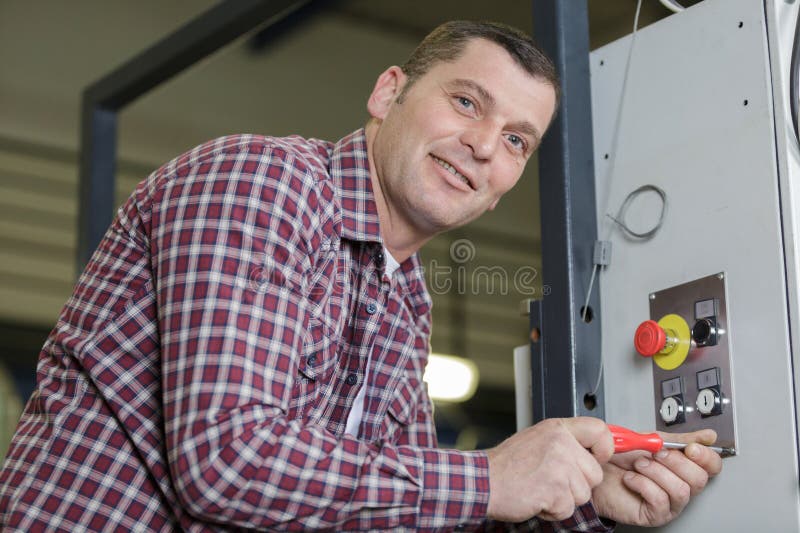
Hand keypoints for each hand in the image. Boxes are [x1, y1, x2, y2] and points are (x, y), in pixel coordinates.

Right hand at [486, 417, 613, 522]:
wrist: (484, 481)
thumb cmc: (506, 465)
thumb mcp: (536, 439)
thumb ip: (563, 442)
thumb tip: (588, 451)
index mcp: (557, 429)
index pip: (600, 430)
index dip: (604, 448)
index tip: (597, 456)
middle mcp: (560, 443)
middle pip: (595, 473)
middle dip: (578, 484)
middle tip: (553, 480)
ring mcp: (559, 466)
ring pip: (583, 494)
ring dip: (564, 499)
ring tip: (542, 488)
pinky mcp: (555, 489)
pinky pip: (569, 508)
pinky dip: (553, 510)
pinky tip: (537, 497)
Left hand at [592, 428, 722, 525]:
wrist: (594, 468)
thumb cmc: (620, 457)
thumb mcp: (651, 440)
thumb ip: (680, 438)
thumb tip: (708, 436)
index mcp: (683, 466)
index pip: (712, 466)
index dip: (706, 456)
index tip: (690, 448)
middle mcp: (680, 485)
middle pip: (700, 479)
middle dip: (674, 461)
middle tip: (654, 453)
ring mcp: (669, 502)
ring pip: (681, 490)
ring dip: (656, 472)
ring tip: (638, 465)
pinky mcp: (655, 514)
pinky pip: (660, 499)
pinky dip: (642, 484)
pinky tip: (631, 479)